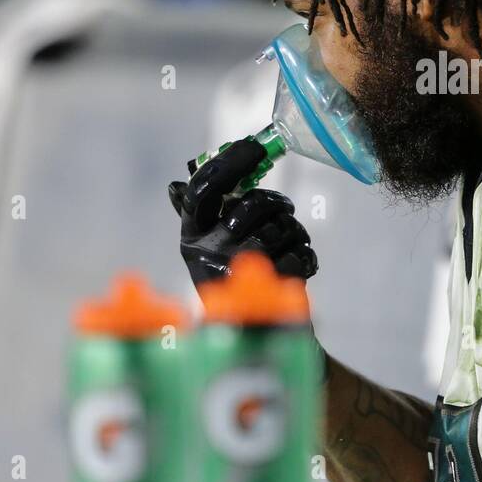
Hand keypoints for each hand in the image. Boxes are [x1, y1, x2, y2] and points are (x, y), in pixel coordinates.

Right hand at [168, 136, 318, 286]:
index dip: (229, 163)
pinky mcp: (269, 289)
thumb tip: (175, 185)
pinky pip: (300, 254)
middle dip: (277, 203)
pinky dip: (306, 256)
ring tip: (289, 241)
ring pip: (281, 228)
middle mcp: (208, 253)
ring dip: (294, 231)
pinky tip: (297, 263)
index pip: (202, 189)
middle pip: (252, 205)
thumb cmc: (233, 279)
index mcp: (191, 236)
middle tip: (285, 209)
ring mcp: (238, 272)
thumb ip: (202, 216)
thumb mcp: (209, 248)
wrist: (252, 334)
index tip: (255, 147)